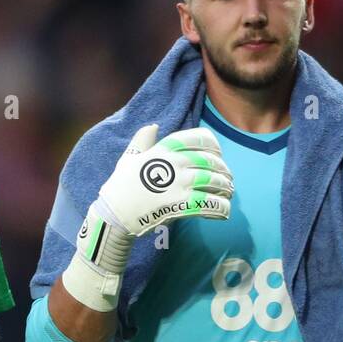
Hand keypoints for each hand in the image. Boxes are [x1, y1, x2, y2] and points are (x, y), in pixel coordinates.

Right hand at [61, 123, 232, 310]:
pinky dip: (221, 208)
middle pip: (212, 161)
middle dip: (224, 171)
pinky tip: (223, 211)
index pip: (199, 138)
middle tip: (227, 180)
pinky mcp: (181, 205)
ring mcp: (179, 184)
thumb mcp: (129, 158)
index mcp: (165, 149)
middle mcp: (175, 164)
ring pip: (215, 182)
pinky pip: (210, 204)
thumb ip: (142, 140)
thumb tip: (153, 126)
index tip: (218, 155)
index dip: (214, 146)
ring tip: (228, 194)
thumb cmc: (120, 187)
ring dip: (226, 188)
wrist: (114, 214)